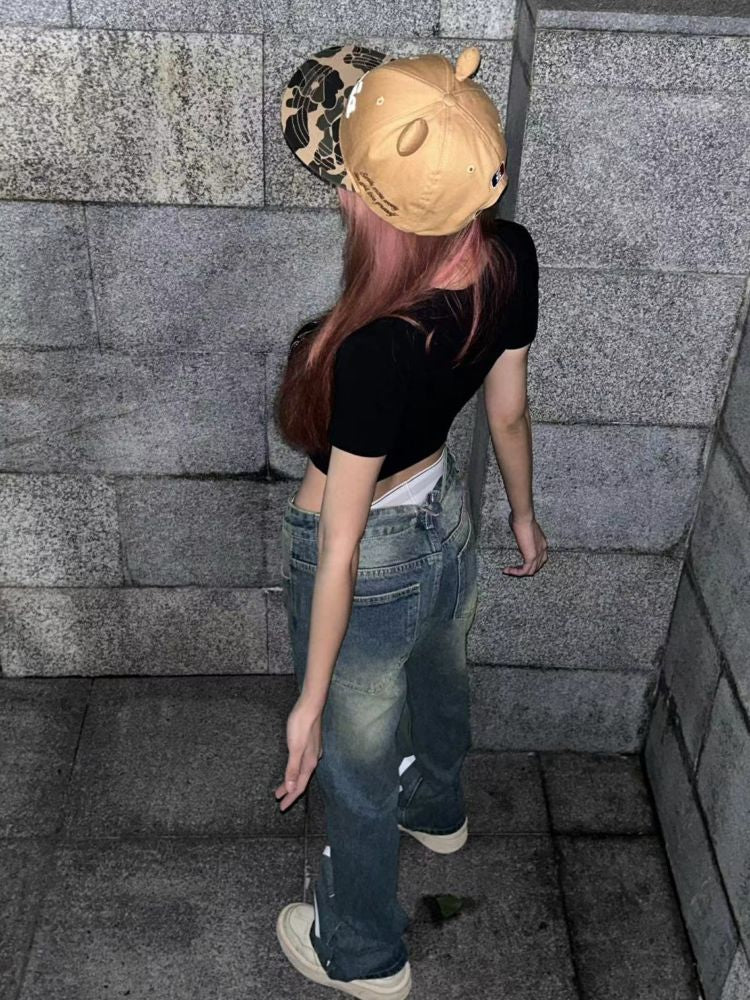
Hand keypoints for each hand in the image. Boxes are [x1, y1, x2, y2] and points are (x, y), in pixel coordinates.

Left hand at [274, 695, 322, 810]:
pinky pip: (302, 764)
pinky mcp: (310, 744)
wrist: (310, 706)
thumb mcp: (295, 748)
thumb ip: (293, 769)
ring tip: (282, 788)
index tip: (282, 807)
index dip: (291, 798)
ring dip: (292, 781)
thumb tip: (291, 789)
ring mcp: (312, 751)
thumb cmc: (301, 726)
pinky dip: (295, 770)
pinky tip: (293, 768)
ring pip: (302, 772)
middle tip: (280, 801)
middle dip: (290, 792)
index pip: (300, 786)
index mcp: (309, 762)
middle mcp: (313, 759)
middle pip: (301, 781)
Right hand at [503, 510, 548, 575]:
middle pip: (537, 566)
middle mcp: (543, 549)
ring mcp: (538, 554)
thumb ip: (522, 535)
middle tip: (514, 570)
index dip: (531, 562)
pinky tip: (507, 570)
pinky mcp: (531, 557)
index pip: (541, 558)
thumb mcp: (522, 529)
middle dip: (526, 570)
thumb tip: (516, 532)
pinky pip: (525, 570)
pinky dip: (516, 572)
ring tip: (509, 571)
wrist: (523, 517)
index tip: (520, 561)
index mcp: (542, 542)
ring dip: (519, 573)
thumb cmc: (521, 518)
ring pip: (531, 571)